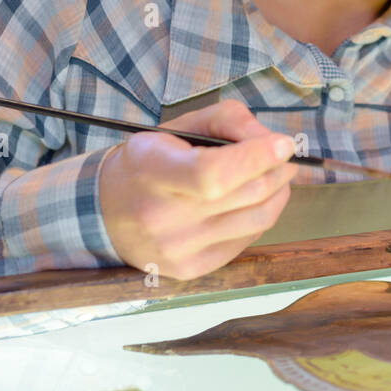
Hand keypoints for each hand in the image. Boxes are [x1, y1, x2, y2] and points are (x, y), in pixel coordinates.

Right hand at [98, 99, 299, 279]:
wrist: (106, 213)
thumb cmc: (150, 163)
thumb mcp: (178, 126)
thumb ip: (228, 121)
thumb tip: (273, 142)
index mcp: (151, 169)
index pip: (212, 173)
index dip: (257, 158)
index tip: (284, 144)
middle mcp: (161, 216)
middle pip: (245, 194)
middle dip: (277, 169)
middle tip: (284, 156)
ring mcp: (177, 249)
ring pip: (257, 219)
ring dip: (278, 192)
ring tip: (275, 176)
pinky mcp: (191, 269)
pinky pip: (248, 239)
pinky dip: (261, 215)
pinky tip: (252, 201)